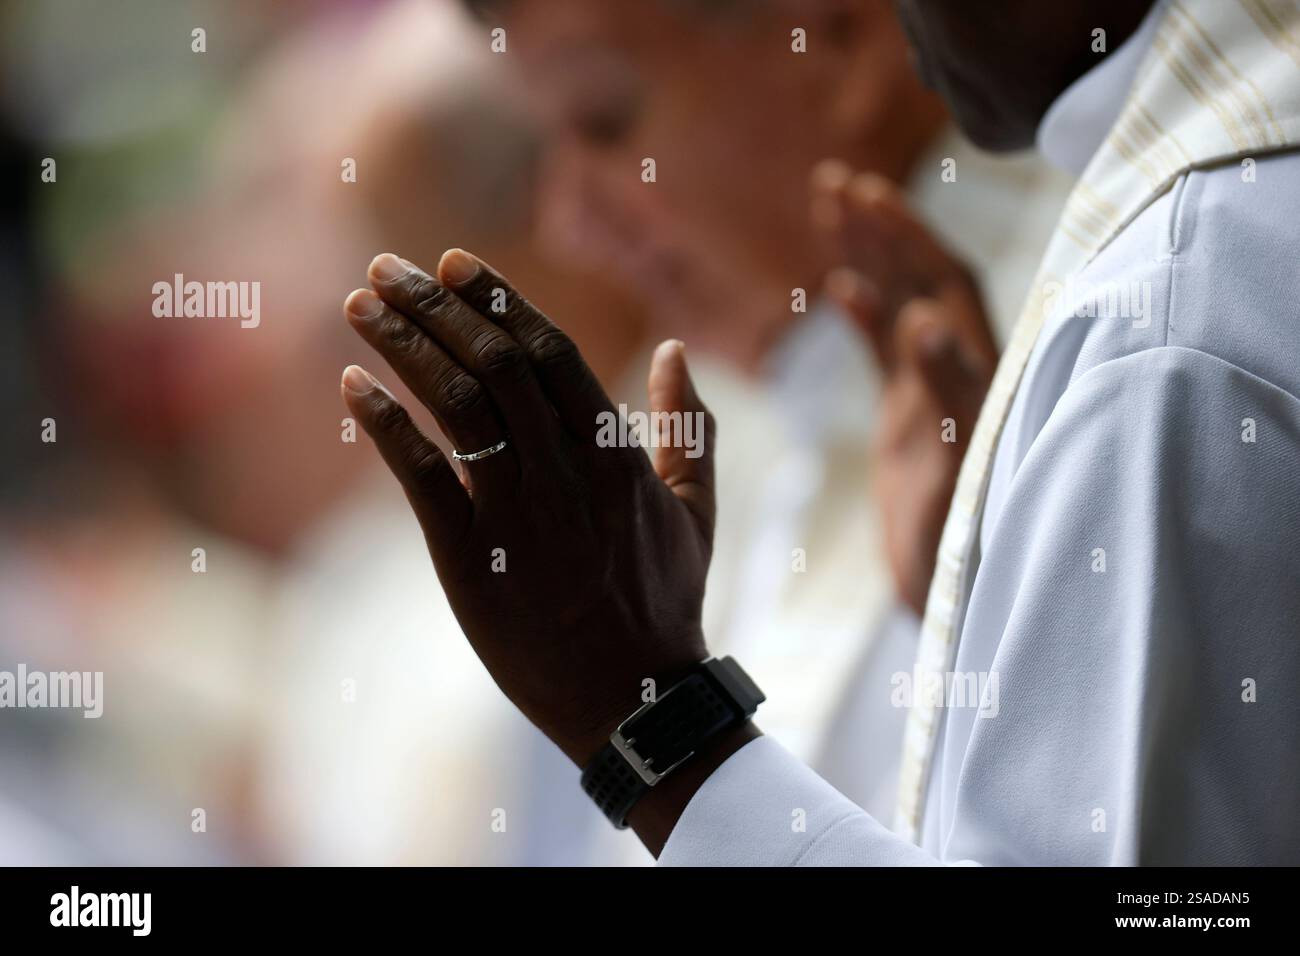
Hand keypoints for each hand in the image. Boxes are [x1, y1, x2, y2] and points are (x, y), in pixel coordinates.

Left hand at [338, 250, 717, 769]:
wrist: (634, 700)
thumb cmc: (666, 601)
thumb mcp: (695, 508)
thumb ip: (688, 425)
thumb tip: (676, 351)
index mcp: (616, 453)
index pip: (549, 351)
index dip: (498, 300)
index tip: (455, 263)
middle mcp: (565, 472)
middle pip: (493, 362)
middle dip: (437, 305)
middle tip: (389, 266)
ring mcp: (516, 514)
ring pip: (454, 404)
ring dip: (402, 345)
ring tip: (359, 303)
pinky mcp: (471, 559)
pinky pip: (420, 476)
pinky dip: (384, 424)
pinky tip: (352, 385)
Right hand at [812, 161, 997, 615]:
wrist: (950, 594)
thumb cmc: (960, 540)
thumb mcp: (953, 468)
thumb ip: (949, 394)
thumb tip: (925, 318)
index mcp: (976, 372)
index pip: (944, 281)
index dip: (908, 235)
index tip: (868, 195)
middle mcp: (957, 371)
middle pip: (917, 280)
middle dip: (879, 229)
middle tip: (834, 183)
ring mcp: (930, 391)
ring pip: (895, 307)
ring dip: (865, 259)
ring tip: (829, 211)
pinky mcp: (908, 417)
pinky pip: (882, 352)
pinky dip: (859, 316)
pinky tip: (836, 289)